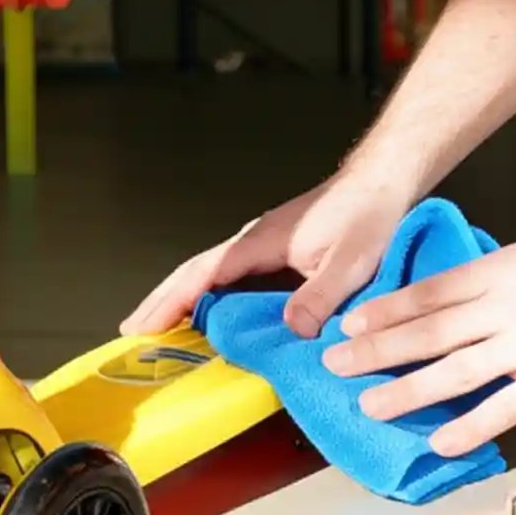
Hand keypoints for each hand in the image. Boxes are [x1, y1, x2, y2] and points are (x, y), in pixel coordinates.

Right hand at [120, 166, 416, 337]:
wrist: (383, 182)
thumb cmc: (369, 215)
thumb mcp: (352, 261)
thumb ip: (321, 295)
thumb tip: (291, 330)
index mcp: (260, 242)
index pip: (203, 274)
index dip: (171, 301)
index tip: (143, 325)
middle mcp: (252, 243)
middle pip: (194, 274)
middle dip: (162, 302)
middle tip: (132, 332)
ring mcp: (261, 247)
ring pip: (209, 276)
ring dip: (181, 300)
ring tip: (156, 330)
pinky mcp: (275, 254)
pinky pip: (231, 280)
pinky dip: (209, 298)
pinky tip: (207, 319)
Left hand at [322, 230, 515, 456]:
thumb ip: (494, 279)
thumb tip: (452, 297)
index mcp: (498, 273)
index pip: (427, 294)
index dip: (383, 312)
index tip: (348, 325)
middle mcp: (504, 309)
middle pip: (426, 332)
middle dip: (375, 350)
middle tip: (334, 364)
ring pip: (452, 372)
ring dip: (406, 390)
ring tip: (369, 404)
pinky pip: (503, 409)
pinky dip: (468, 426)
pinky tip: (439, 441)